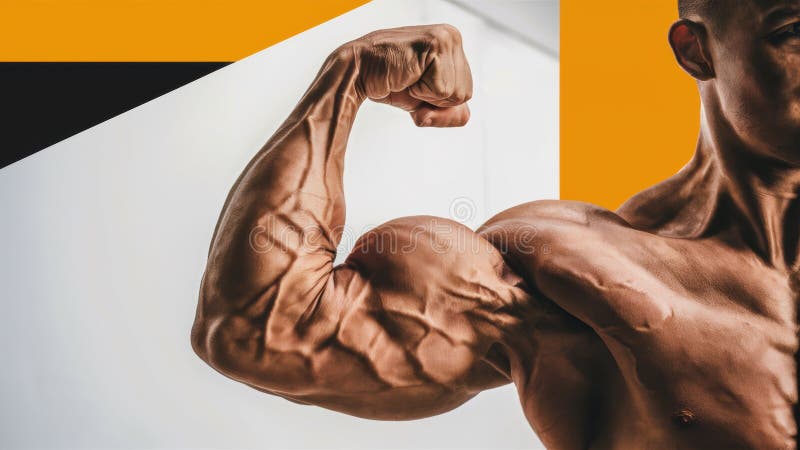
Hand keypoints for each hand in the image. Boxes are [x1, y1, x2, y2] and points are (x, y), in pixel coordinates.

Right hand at [345, 24, 472, 126]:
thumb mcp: (425, 102)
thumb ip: (450, 113)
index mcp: (453, 48)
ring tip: (407, 77)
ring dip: (426, 95)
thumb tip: (465, 115)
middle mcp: (453, 37)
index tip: (415, 86)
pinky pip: (443, 90)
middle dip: (434, 100)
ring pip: (456, 93)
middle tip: (410, 82)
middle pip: (465, 94)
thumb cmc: (389, 84)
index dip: (438, 103)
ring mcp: (446, 38)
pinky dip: (421, 92)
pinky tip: (406, 75)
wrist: (357, 73)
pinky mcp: (436, 44)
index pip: (465, 94)